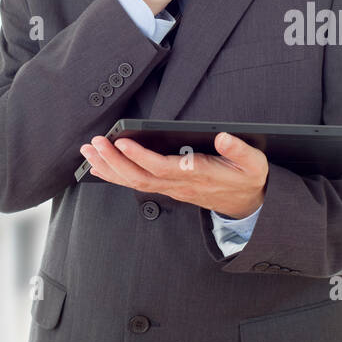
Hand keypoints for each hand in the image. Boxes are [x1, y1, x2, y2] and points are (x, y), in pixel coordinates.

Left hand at [80, 131, 267, 218]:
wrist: (248, 204)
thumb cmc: (247, 179)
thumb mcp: (253, 163)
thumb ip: (239, 150)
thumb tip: (223, 137)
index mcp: (196, 175)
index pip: (161, 167)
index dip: (139, 156)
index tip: (121, 141)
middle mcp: (178, 185)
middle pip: (139, 176)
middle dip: (113, 161)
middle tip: (94, 143)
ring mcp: (171, 189)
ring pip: (134, 182)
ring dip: (109, 167)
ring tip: (88, 152)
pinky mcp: (168, 188)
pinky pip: (137, 183)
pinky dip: (116, 175)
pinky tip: (101, 167)